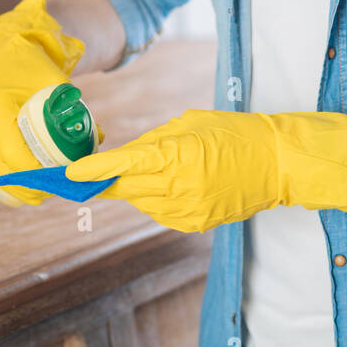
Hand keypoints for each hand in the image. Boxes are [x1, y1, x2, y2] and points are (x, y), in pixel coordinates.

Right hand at [0, 0, 84, 204]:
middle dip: (29, 188)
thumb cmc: (32, 69)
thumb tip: (98, 139)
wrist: (0, 57)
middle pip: (2, 171)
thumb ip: (75, 111)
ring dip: (16, 187)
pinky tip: (22, 180)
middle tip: (54, 190)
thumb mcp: (56, 84)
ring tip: (42, 187)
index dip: (35, 176)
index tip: (56, 181)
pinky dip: (4, 177)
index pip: (13, 155)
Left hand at [64, 108, 346, 231]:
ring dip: (135, 188)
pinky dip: (156, 200)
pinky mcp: (197, 223)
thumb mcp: (190, 124)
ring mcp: (189, 209)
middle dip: (107, 180)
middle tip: (90, 174)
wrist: (276, 163)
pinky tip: (170, 185)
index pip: (125, 165)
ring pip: (141, 203)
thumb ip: (153, 142)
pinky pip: (160, 214)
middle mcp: (181, 186)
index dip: (94, 171)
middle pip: (126, 188)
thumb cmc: (234, 132)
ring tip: (155, 170)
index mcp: (179, 154)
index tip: (71, 175)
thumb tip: (122, 159)